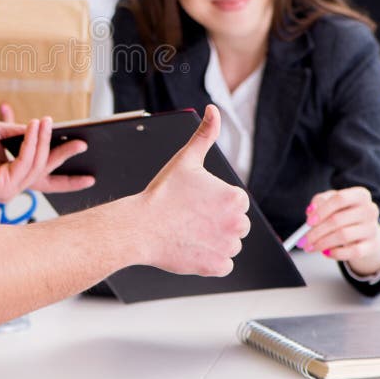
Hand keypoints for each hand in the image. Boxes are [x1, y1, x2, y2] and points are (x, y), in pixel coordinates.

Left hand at [0, 117, 92, 200]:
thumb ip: (21, 134)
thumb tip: (44, 128)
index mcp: (13, 175)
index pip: (47, 179)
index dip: (69, 180)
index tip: (90, 177)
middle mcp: (14, 185)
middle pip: (48, 173)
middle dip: (66, 157)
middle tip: (84, 143)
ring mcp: (9, 189)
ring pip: (37, 165)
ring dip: (44, 140)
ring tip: (48, 121)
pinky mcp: (3, 188)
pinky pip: (26, 163)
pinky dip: (33, 143)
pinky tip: (36, 126)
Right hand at [138, 105, 250, 276]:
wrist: (141, 227)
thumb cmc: (162, 194)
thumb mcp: (186, 159)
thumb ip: (206, 134)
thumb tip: (213, 111)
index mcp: (235, 197)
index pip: (235, 202)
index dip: (214, 200)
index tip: (195, 201)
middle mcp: (238, 223)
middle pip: (235, 223)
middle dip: (216, 221)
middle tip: (189, 215)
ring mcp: (228, 247)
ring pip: (228, 243)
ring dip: (213, 239)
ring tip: (188, 230)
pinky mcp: (217, 267)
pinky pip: (221, 263)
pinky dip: (208, 258)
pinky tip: (190, 245)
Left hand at [299, 187, 379, 275]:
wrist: (363, 229)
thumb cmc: (343, 211)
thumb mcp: (331, 200)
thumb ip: (319, 202)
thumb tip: (310, 211)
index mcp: (360, 195)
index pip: (339, 199)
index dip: (322, 210)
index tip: (308, 222)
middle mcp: (370, 210)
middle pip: (338, 220)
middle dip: (316, 232)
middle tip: (303, 241)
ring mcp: (372, 228)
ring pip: (343, 236)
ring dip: (323, 243)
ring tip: (310, 247)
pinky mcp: (373, 245)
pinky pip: (353, 252)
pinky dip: (336, 253)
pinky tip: (325, 252)